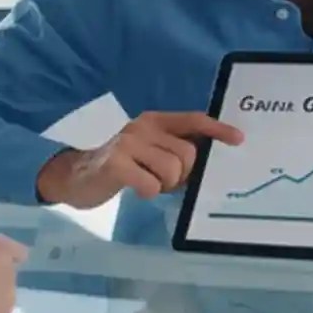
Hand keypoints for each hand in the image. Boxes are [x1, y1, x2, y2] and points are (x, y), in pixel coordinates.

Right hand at [36, 112, 244, 208]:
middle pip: (188, 153)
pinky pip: (151, 185)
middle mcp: (142, 127)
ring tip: (148, 183)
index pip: (192, 119)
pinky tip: (137, 189)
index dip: (217, 129)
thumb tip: (208, 162)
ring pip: (172, 169)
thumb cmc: (121, 167)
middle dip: (183, 175)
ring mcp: (128, 143)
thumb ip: (174, 152)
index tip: (238, 139)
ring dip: (166, 185)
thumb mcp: (149, 153)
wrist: (74, 176)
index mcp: (154, 121)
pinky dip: (149, 192)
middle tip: (165, 181)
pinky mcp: (116, 164)